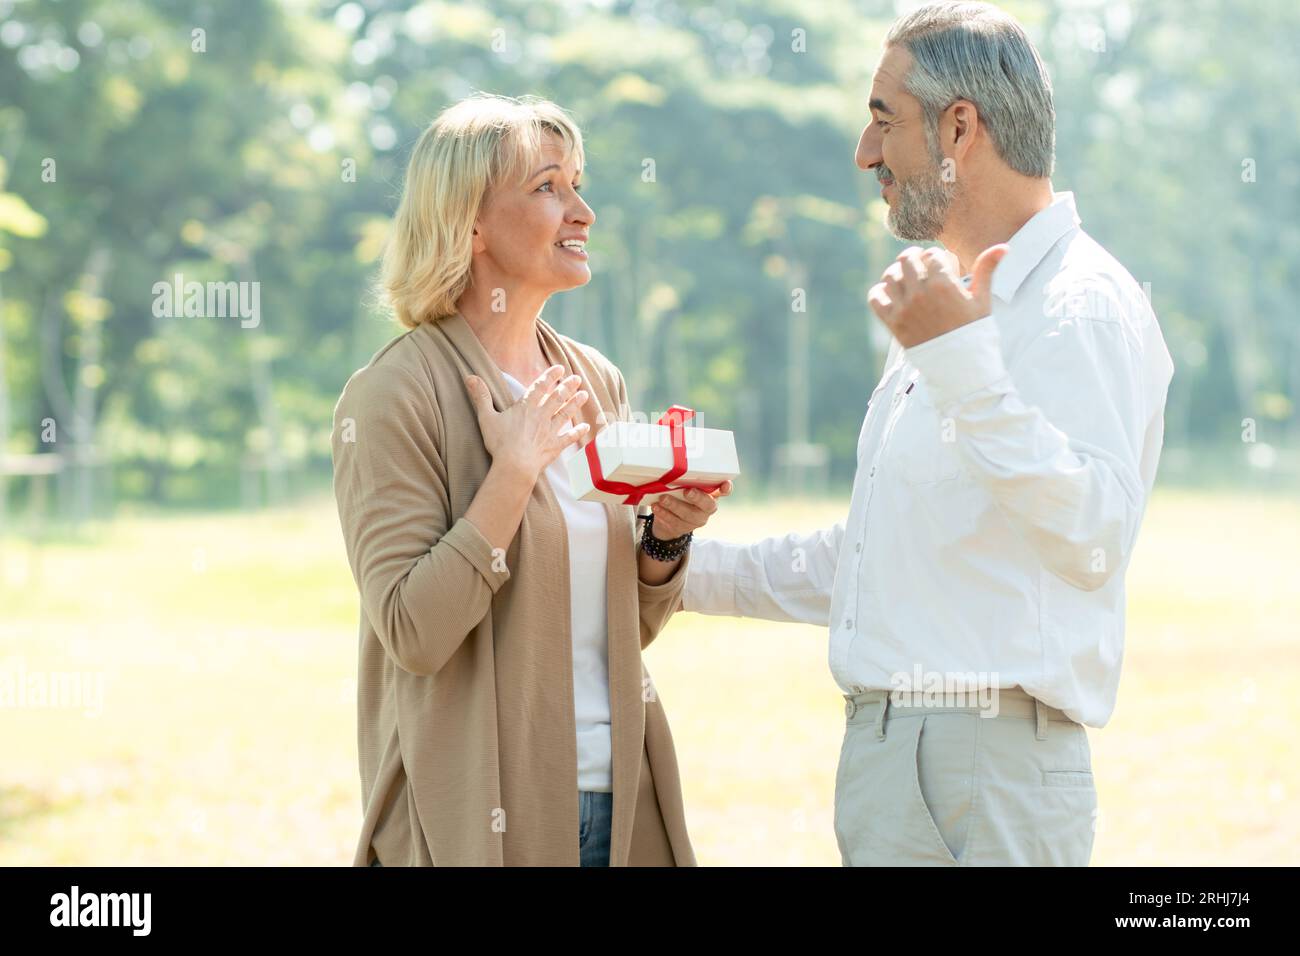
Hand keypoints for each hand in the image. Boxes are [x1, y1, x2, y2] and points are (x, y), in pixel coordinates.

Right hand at [464, 365, 589, 481]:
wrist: (515, 466)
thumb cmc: (500, 443)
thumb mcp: (486, 417)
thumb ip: (481, 397)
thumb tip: (470, 377)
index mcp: (526, 407)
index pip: (540, 387)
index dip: (550, 376)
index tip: (559, 368)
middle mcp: (541, 416)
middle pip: (557, 397)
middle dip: (568, 386)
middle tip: (577, 378)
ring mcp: (550, 431)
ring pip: (565, 413)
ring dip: (575, 403)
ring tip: (585, 394)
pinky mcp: (555, 447)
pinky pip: (569, 437)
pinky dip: (577, 432)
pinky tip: (586, 427)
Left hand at [648, 480, 733, 539]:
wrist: (670, 520)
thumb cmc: (680, 496)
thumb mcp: (686, 486)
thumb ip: (686, 479)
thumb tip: (675, 466)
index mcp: (711, 495)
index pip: (724, 491)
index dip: (726, 488)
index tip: (724, 484)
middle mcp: (707, 508)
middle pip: (707, 505)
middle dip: (697, 498)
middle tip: (687, 491)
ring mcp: (696, 520)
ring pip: (688, 515)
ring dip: (674, 506)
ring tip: (663, 498)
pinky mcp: (683, 528)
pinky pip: (674, 522)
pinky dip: (664, 514)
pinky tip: (657, 507)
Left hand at [867, 243, 1008, 347]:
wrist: (960, 365)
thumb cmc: (974, 332)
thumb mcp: (982, 300)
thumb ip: (987, 270)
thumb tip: (1003, 247)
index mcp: (944, 284)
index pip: (932, 255)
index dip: (937, 257)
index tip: (941, 265)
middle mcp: (921, 294)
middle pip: (907, 259)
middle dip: (915, 258)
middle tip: (920, 266)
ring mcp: (904, 308)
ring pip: (889, 276)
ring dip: (896, 273)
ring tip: (906, 279)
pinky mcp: (893, 323)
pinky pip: (875, 298)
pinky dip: (880, 293)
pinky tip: (891, 295)